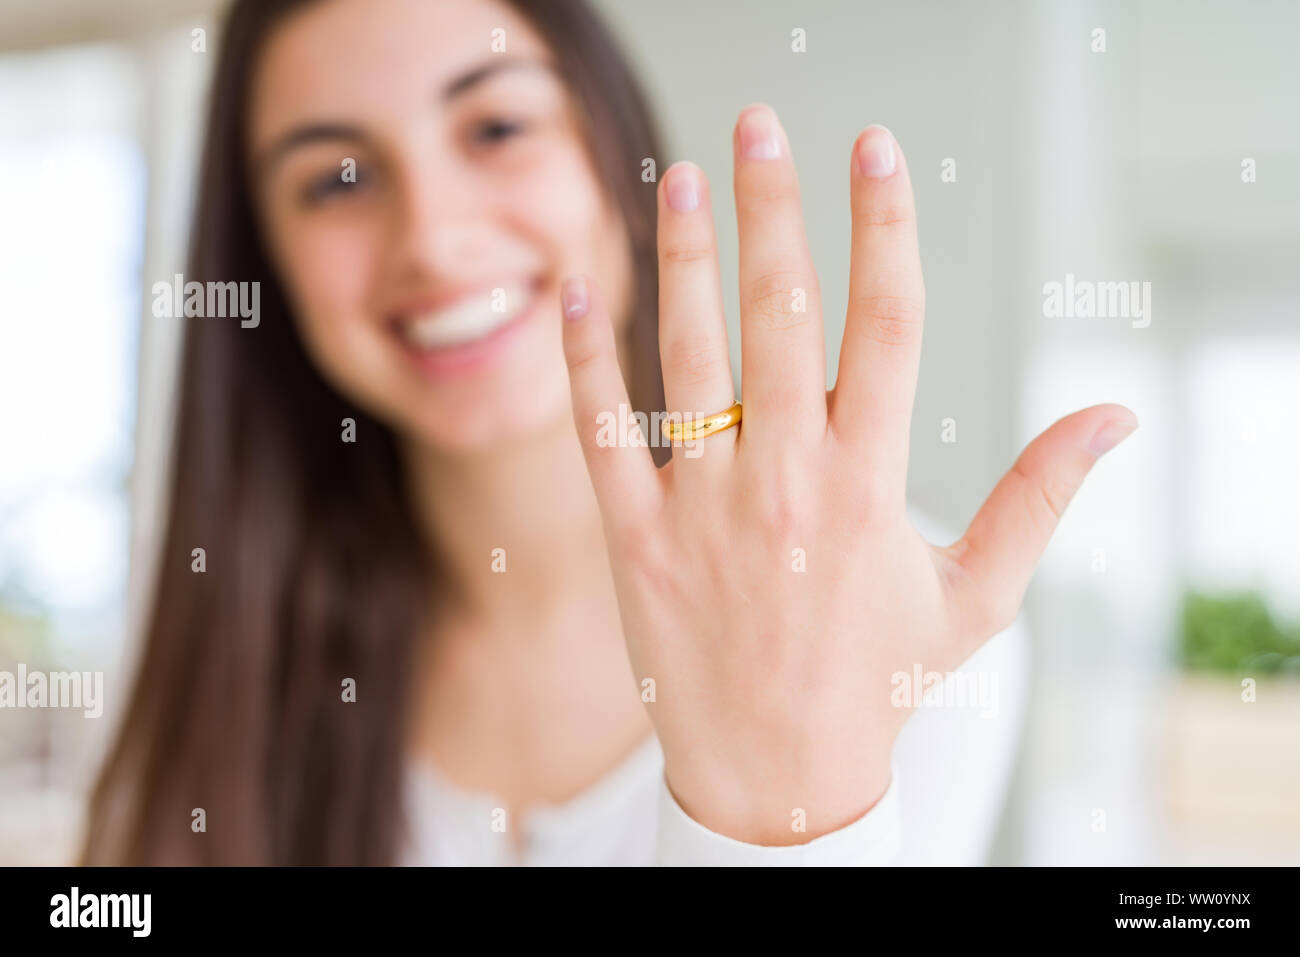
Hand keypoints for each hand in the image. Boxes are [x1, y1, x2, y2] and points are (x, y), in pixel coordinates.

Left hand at [560, 105, 1136, 845]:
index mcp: (873, 486)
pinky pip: (603, 434)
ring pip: (691, 357)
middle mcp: (788, 484)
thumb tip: (1112, 414)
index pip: (888, 326)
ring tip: (682, 177)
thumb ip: (1040, 499)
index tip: (873, 151)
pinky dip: (585, 361)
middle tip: (764, 129)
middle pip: (785, 317)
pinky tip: (577, 291)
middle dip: (775, 211)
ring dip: (685, 259)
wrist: (779, 784)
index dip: (883, 229)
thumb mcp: (976, 599)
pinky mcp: (637, 540)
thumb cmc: (877, 685)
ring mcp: (705, 511)